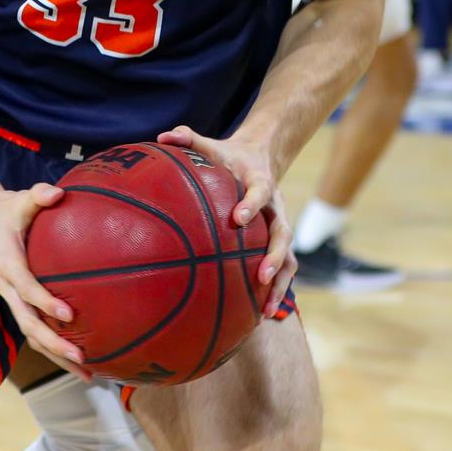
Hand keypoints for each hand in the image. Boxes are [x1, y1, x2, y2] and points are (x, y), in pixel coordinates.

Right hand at [0, 181, 88, 376]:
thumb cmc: (8, 210)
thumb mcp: (20, 198)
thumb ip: (38, 195)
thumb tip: (58, 192)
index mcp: (7, 265)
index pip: (26, 287)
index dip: (45, 301)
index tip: (69, 314)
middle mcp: (7, 288)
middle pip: (28, 324)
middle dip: (54, 344)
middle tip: (82, 357)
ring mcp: (12, 299)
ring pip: (31, 335)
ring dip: (57, 356)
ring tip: (87, 373)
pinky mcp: (19, 304)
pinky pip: (36, 330)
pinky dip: (56, 347)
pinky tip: (81, 358)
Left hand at [157, 126, 295, 315]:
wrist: (260, 157)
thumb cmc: (228, 157)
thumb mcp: (211, 145)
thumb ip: (189, 139)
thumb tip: (163, 135)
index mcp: (260, 182)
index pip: (259, 192)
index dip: (251, 205)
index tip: (238, 219)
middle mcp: (275, 208)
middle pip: (283, 233)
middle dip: (275, 256)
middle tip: (261, 275)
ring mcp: (279, 227)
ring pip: (288, 258)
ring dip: (279, 284)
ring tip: (266, 310)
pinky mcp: (277, 242)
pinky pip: (282, 269)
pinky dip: (274, 291)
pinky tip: (259, 315)